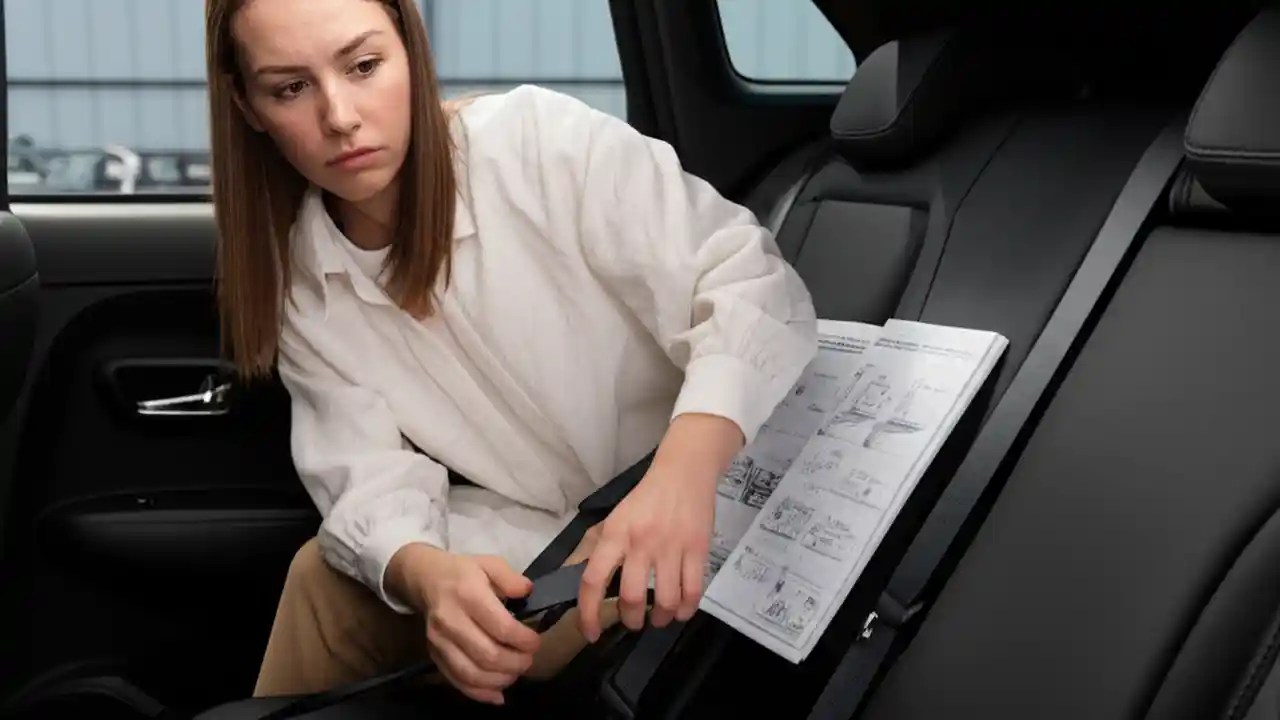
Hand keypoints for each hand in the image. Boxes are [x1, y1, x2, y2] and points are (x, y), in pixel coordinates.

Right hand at [388, 545, 541, 704]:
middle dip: (516, 663)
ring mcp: (440, 641)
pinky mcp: (434, 655)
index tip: (536, 642)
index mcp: (468, 594)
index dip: (524, 640)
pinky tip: (498, 694)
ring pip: (472, 673)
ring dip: (500, 680)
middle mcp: (451, 621)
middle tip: (529, 659)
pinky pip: (457, 681)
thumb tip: (528, 592)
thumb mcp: (489, 563)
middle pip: (488, 655)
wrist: (425, 579)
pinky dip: (479, 693)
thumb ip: (510, 578)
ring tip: (516, 673)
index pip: (501, 627)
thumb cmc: (463, 572)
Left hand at [578, 413, 742, 640]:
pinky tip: (681, 612)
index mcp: (615, 534)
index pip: (593, 580)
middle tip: (633, 622)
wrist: (684, 472)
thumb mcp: (615, 518)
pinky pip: (693, 591)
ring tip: (659, 619)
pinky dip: (686, 609)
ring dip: (661, 619)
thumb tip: (592, 588)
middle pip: (633, 597)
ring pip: (665, 600)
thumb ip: (604, 550)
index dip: (588, 613)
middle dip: (631, 620)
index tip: (590, 633)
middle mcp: (641, 542)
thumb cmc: (646, 498)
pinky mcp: (698, 549)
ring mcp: (672, 546)